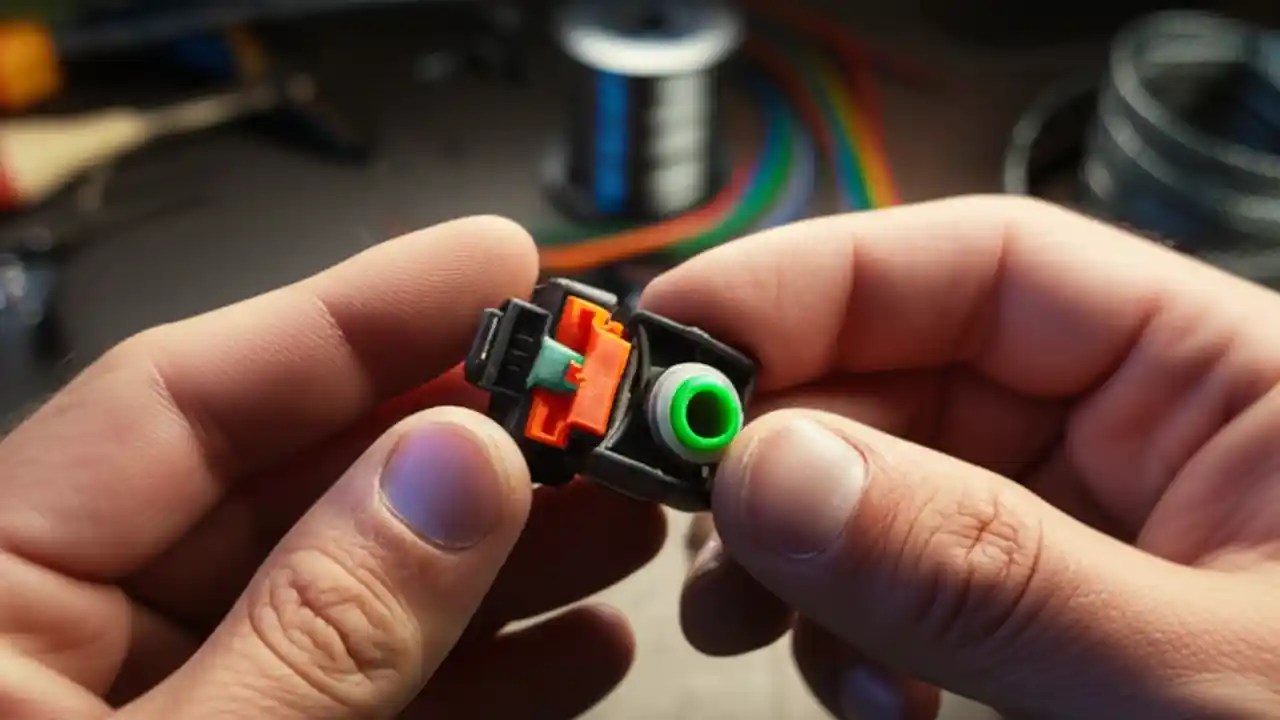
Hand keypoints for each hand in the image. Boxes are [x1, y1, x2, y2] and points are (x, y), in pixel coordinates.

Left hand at [0, 217, 663, 718]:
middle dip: (462, 446)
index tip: (492, 264)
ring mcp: (179, 703)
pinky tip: (576, 648)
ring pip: (361, 591)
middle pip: (296, 486)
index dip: (351, 317)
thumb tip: (454, 470)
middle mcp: (83, 637)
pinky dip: (483, 675)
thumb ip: (313, 625)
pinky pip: (380, 696)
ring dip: (506, 559)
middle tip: (590, 408)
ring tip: (621, 523)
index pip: (179, 399)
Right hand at [643, 196, 1279, 718]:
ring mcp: (1081, 538)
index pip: (986, 267)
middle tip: (687, 509)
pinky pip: (902, 589)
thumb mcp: (1194, 683)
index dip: (817, 282)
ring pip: (882, 486)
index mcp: (1227, 381)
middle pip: (908, 375)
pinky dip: (845, 633)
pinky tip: (860, 692)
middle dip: (783, 441)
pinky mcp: (1041, 624)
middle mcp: (1144, 442)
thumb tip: (772, 468)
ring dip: (797, 550)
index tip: (683, 338)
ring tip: (755, 624)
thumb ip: (983, 572)